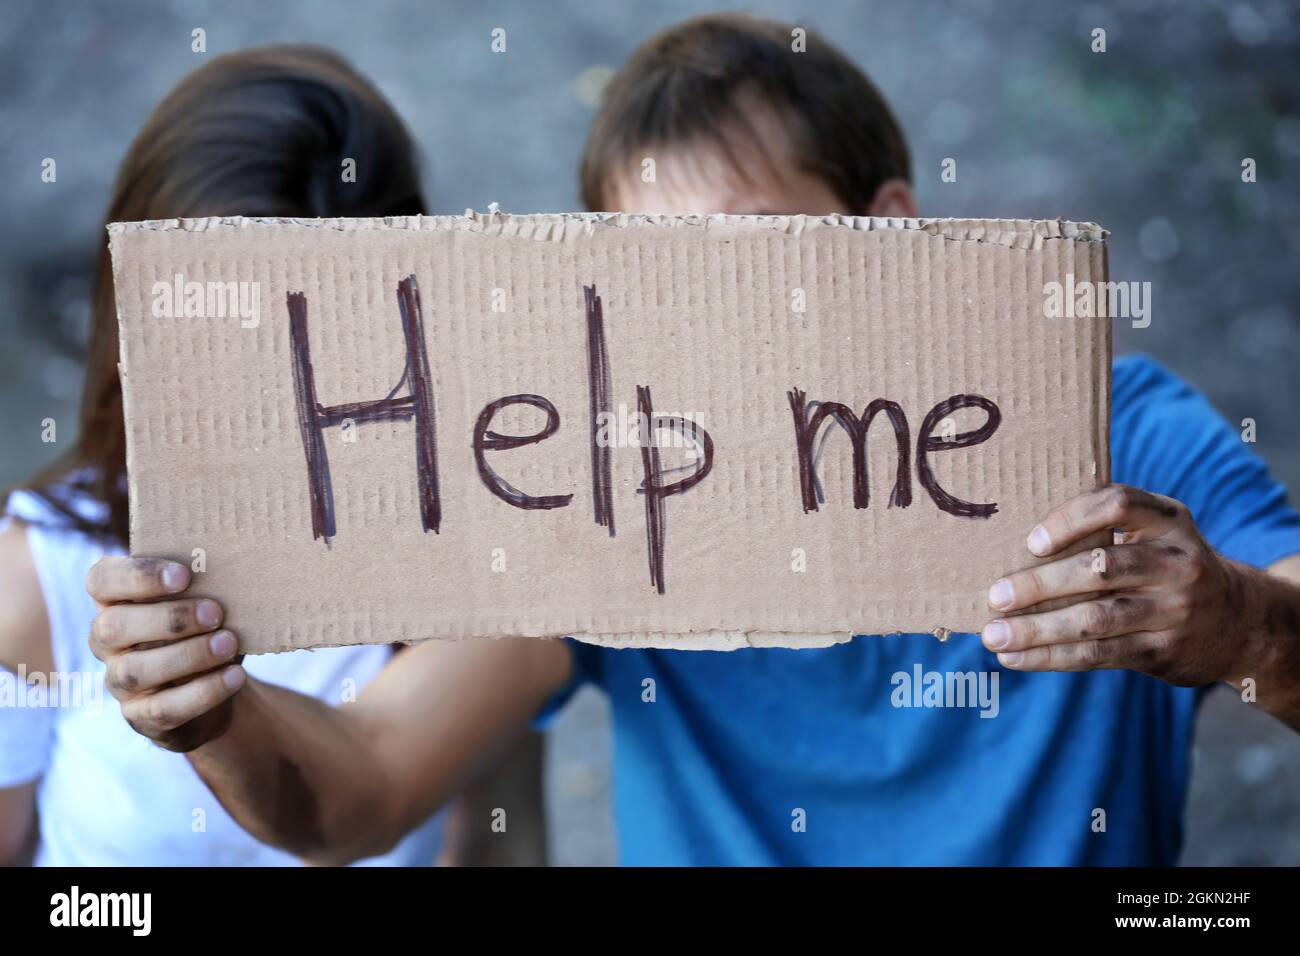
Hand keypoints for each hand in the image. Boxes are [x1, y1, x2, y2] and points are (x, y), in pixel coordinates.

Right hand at [87, 556, 245, 751]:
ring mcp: (119, 681)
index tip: (184, 574)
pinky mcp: (140, 716)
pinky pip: (163, 709)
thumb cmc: (206, 626)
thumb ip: (205, 583)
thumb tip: (235, 567)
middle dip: (169, 618)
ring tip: (228, 643)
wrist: (218, 681)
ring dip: (187, 655)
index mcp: (115, 601)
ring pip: (136, 670)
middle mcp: (106, 641)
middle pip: (114, 626)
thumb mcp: (204, 600)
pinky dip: (203, 692)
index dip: (138, 575)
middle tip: (215, 613)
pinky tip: (234, 676)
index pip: (101, 580)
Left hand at [981, 484, 1247, 685]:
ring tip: (994, 635)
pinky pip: (1097, 655)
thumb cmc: (1166, 567)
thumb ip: (1104, 530)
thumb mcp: (1155, 535)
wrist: (1239, 623)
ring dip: (1037, 629)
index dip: (1072, 519)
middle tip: (995, 595)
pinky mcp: (1163, 650)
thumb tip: (1011, 544)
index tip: (1031, 542)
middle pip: (1101, 569)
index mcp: (1169, 521)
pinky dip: (1050, 657)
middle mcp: (1178, 562)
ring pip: (1095, 619)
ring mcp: (1174, 610)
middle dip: (1041, 584)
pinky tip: (1015, 657)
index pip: (1119, 505)